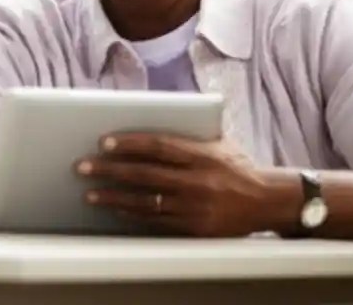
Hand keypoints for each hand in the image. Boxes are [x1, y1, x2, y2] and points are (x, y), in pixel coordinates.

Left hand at [75, 133, 274, 236]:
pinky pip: (157, 222)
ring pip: (147, 202)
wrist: (269, 201)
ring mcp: (196, 207)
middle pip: (146, 175)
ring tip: (90, 194)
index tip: (103, 142)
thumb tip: (147, 124)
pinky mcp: (196, 229)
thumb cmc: (238, 167)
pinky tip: (115, 209)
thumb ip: (188, 136)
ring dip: (115, 197)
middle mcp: (198, 181)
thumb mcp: (219, 143)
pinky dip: (133, 215)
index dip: (130, 143)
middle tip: (83, 167)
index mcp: (203, 155)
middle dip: (110, 170)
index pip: (159, 146)